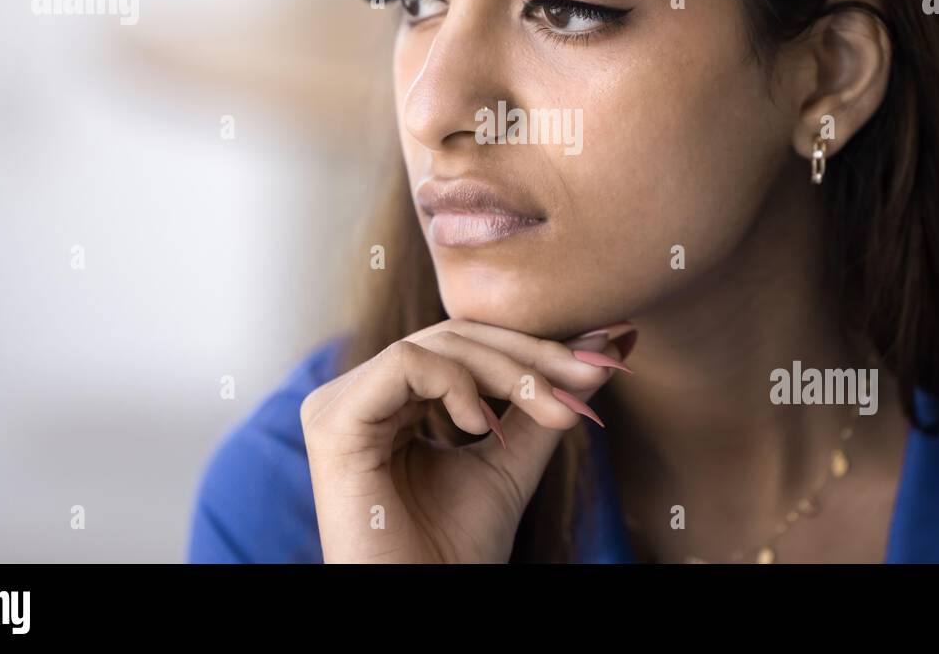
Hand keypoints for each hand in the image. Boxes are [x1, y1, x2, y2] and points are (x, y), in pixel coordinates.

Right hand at [299, 319, 634, 561]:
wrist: (428, 602)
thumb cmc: (459, 547)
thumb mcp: (514, 457)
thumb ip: (544, 401)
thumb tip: (603, 348)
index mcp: (392, 399)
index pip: (466, 344)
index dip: (535, 347)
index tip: (603, 359)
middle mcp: (361, 393)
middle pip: (456, 336)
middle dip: (533, 354)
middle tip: (593, 375)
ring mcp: (340, 403)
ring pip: (438, 344)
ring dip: (510, 371)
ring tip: (552, 412)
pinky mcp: (334, 422)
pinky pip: (405, 364)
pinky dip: (456, 383)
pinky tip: (482, 424)